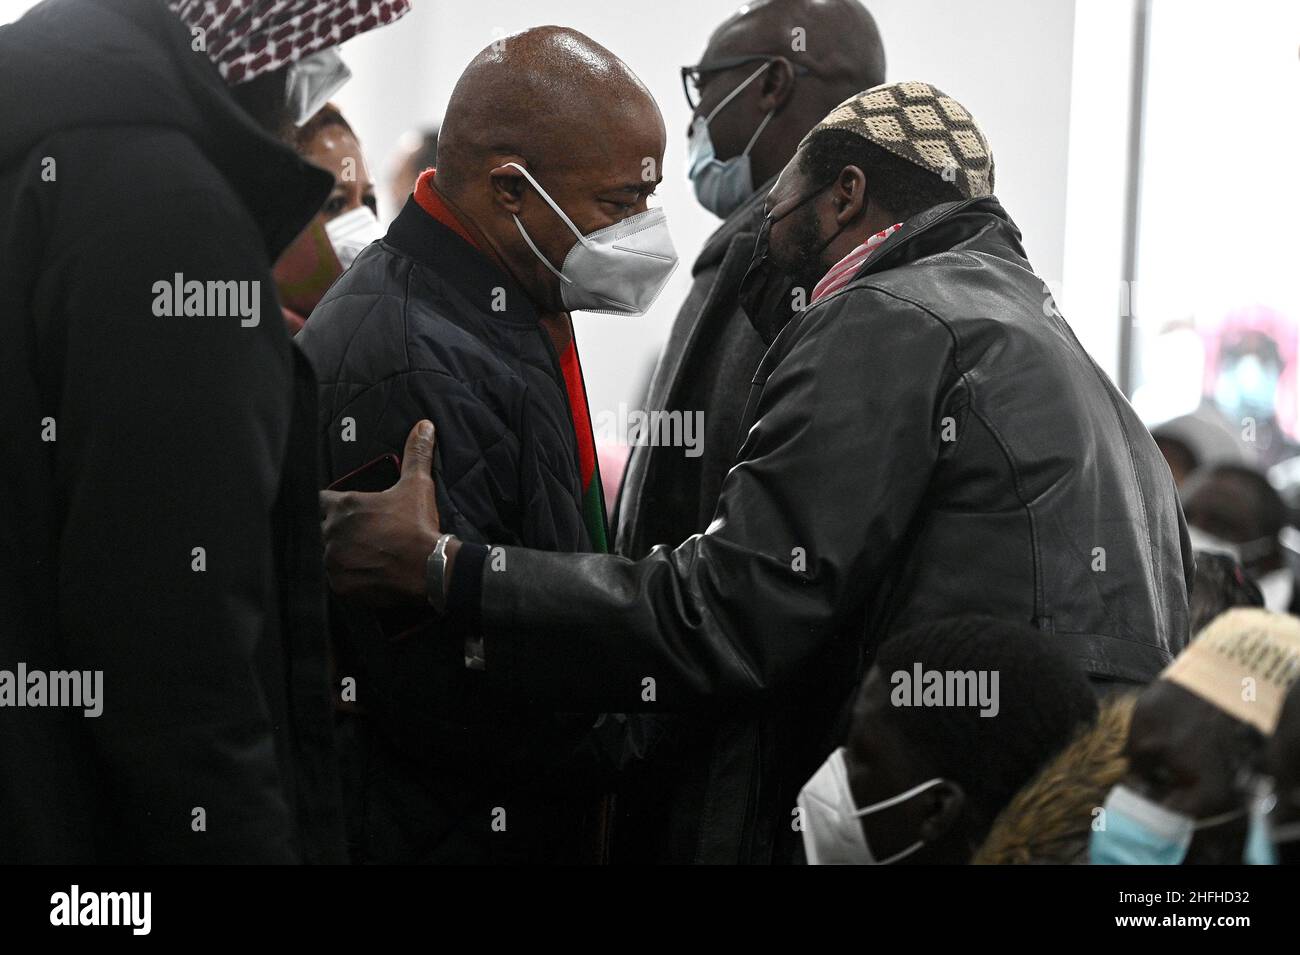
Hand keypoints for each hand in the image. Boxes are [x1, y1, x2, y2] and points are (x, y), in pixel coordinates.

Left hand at [320, 420, 443, 606]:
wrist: (429, 566)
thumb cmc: (419, 525)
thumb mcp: (417, 485)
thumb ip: (415, 454)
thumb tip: (424, 426)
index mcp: (344, 505)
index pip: (319, 501)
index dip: (328, 506)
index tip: (340, 511)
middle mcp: (332, 531)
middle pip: (318, 529)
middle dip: (330, 531)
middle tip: (353, 537)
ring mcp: (333, 559)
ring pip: (323, 555)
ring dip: (335, 555)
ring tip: (357, 557)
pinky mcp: (339, 584)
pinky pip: (332, 580)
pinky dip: (344, 577)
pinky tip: (361, 574)